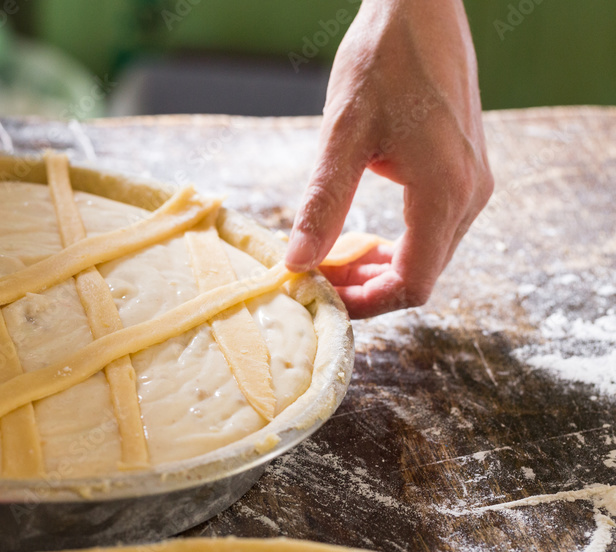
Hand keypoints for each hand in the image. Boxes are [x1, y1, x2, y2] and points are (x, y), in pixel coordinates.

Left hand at [285, 0, 492, 317]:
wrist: (419, 8)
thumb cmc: (382, 61)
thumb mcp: (343, 135)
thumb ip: (323, 205)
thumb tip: (296, 263)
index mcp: (445, 192)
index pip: (413, 284)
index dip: (365, 303)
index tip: (321, 296)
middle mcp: (470, 194)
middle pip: (424, 275)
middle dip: (368, 289)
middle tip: (317, 280)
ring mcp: (473, 182)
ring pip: (430, 255)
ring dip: (381, 269)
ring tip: (331, 261)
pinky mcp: (466, 170)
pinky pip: (435, 229)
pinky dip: (398, 244)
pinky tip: (360, 236)